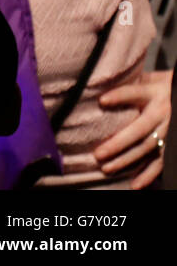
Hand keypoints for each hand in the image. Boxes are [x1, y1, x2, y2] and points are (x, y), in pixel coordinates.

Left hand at [94, 69, 170, 187]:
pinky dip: (149, 175)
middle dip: (118, 143)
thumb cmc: (159, 87)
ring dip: (127, 161)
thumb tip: (96, 90)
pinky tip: (135, 185)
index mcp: (153, 94)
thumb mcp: (147, 80)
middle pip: (139, 130)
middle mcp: (162, 114)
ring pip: (147, 148)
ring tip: (107, 169)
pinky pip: (160, 162)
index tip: (102, 101)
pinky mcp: (171, 145)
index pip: (134, 93)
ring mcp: (168, 131)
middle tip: (98, 154)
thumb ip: (126, 86)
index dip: (119, 97)